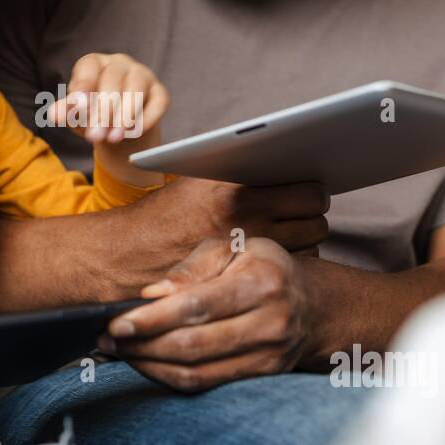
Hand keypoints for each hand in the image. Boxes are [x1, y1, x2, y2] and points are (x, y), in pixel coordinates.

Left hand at [51, 53, 167, 187]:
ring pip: (137, 88)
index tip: (78, 105)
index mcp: (93, 63)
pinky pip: (157, 102)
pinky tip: (133, 133)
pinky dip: (146, 119)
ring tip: (113, 138)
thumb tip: (55, 115)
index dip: (83, 85)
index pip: (88, 68)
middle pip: (113, 79)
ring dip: (125, 115)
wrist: (117, 127)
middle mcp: (119, 63)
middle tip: (95, 135)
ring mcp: (142, 75)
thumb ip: (67, 112)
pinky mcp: (160, 92)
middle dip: (103, 110)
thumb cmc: (92, 115)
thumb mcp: (76, 115)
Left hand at [97, 237, 317, 391]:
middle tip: (106, 338)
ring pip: (196, 372)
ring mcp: (268, 357)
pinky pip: (204, 385)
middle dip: (142, 345)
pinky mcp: (260, 379)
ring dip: (148, 365)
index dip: (153, 319)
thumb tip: (152, 294)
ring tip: (117, 351)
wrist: (310, 304)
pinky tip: (144, 363)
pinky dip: (167, 377)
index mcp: (262, 282)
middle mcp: (271, 323)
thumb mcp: (233, 247)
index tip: (116, 322)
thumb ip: (192, 266)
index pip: (198, 306)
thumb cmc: (260, 267)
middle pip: (193, 345)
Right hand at [130, 175, 329, 256]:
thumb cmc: (165, 215)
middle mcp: (250, 224)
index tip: (306, 191)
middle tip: (299, 213)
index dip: (312, 191)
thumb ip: (244, 175)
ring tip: (285, 234)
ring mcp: (250, 257)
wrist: (128, 254)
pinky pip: (288, 272)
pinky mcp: (246, 280)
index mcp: (240, 191)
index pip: (309, 191)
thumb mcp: (201, 182)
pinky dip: (285, 265)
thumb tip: (289, 165)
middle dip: (311, 217)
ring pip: (309, 249)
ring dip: (302, 242)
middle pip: (316, 222)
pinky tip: (270, 257)